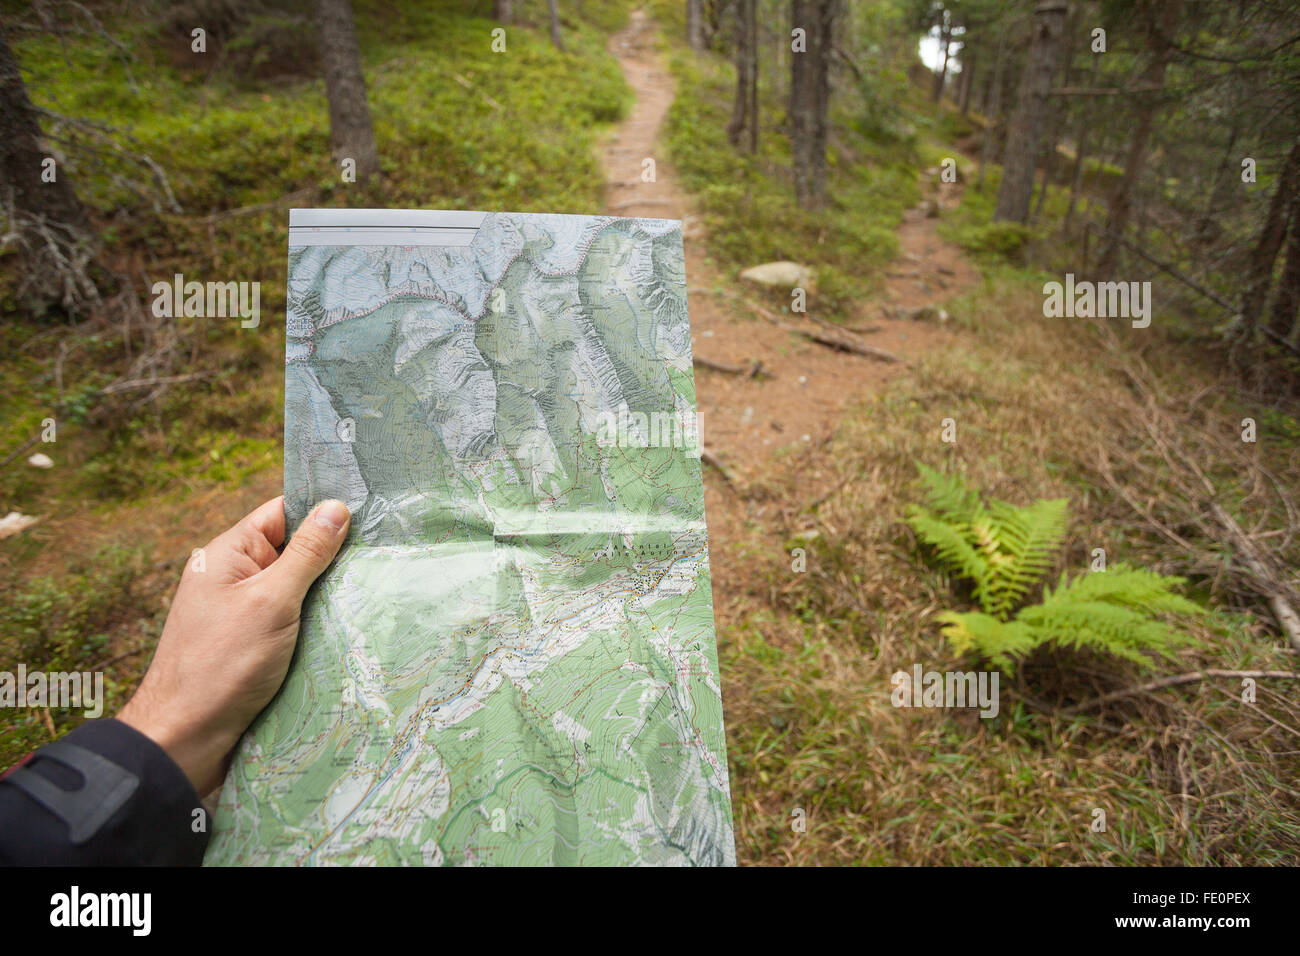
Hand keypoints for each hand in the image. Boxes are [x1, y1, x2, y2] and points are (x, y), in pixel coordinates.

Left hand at [118, 496, 350, 795]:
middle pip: (294, 551)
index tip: (371, 514)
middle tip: (382, 556)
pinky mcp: (254, 646)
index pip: (282, 513)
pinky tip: (350, 628)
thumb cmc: (223, 665)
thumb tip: (336, 507)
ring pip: (298, 590)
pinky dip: (318, 624)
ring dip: (328, 595)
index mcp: (228, 555)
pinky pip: (294, 622)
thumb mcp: (271, 601)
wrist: (183, 739)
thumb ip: (306, 554)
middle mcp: (234, 578)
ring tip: (374, 591)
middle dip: (333, 557)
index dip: (322, 511)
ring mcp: (243, 613)